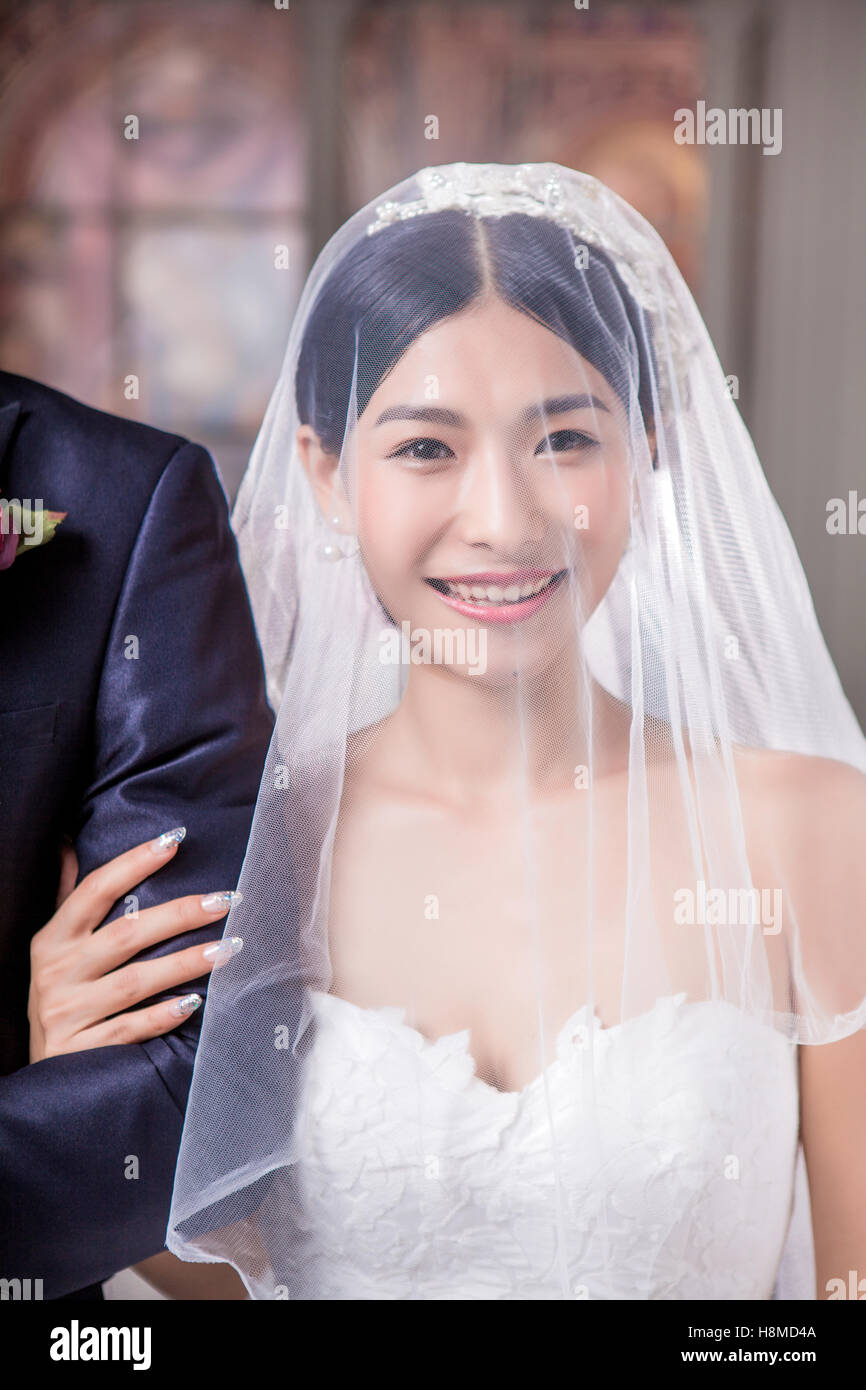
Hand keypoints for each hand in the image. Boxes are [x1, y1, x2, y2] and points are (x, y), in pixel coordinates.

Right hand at [28, 829, 242, 1062]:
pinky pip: (130, 1029)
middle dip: (179, 914)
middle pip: (125, 935)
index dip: (133, 863)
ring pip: (135, 982)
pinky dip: (161, 1015)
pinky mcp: (82, 1049)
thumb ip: (69, 898)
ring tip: (228, 947)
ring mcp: (68, 1012)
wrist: (42, 1070)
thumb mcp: (53, 946)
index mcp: (52, 939)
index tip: (174, 841)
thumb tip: (69, 844)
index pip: (94, 891)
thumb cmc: (60, 995)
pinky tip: (194, 1002)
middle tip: (225, 900)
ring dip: (184, 963)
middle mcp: (57, 972)